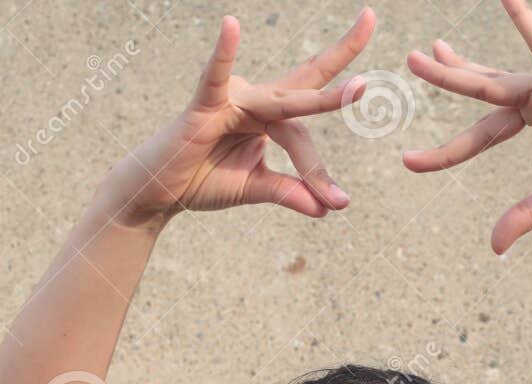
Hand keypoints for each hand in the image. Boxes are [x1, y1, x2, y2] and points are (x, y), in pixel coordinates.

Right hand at [98, 9, 375, 228]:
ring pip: (284, 104)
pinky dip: (222, 54)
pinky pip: (215, 77)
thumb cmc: (201, 181)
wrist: (159, 192)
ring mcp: (231, 100)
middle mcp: (255, 101)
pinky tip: (231, 25)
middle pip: (306, 88)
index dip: (320, 172)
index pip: (305, 134)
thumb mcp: (253, 188)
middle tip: (372, 28)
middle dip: (341, 64)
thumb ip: (288, 192)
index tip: (337, 203)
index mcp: (268, 119)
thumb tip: (326, 210)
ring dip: (323, 100)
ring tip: (359, 89)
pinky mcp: (203, 106)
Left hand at [402, 0, 531, 252]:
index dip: (448, 148)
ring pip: (496, 82)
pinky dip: (526, 24)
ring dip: (458, 71)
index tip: (412, 159)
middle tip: (413, 60)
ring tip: (425, 53)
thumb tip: (494, 247)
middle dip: (448, 76)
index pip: (486, 127)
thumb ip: (525, 215)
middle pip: (485, 89)